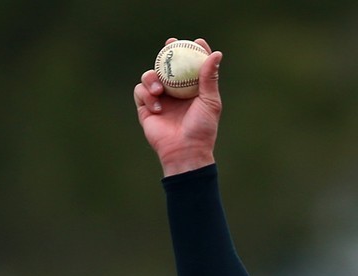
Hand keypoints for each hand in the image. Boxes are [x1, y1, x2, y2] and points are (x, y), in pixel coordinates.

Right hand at [133, 38, 222, 176]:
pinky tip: (157, 106)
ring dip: (152, 78)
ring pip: (150, 76)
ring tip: (160, 89)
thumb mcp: (210, 102)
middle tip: (170, 43)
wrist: (185, 151)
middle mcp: (175, 92)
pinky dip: (146, 95)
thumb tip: (216, 53)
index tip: (197, 42)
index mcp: (192, 90)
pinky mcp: (146, 108)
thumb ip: (209, 77)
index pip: (191, 66)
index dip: (193, 51)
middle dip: (168, 52)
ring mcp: (160, 99)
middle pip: (168, 66)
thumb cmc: (201, 129)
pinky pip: (140, 91)